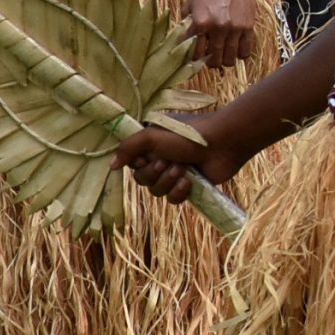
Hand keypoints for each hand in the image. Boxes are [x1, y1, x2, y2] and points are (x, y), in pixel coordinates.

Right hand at [112, 112, 243, 205]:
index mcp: (151, 145)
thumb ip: (128, 148)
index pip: (131, 163)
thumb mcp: (152, 135)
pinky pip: (172, 200)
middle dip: (155, 172)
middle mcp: (160, 159)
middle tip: (170, 160)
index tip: (146, 156)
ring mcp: (174, 174)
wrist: (223, 144)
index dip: (138, 163)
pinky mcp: (188, 187)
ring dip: (168, 180)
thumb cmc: (188, 135)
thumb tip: (111, 166)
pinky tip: (190, 181)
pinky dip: (180, 191)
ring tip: (184, 168)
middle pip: (141, 179)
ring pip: (156, 191)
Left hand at [183, 0, 259, 70]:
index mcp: (200, 22)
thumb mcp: (191, 3)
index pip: (194, 52)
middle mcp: (218, 28)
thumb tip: (182, 40)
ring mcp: (235, 28)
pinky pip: (246, 50)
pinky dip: (241, 54)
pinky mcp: (249, 26)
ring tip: (223, 55)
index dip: (193, 58)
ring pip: (230, 59)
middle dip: (209, 62)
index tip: (194, 57)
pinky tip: (237, 50)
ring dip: (225, 60)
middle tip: (210, 58)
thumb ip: (186, 23)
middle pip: (213, 60)